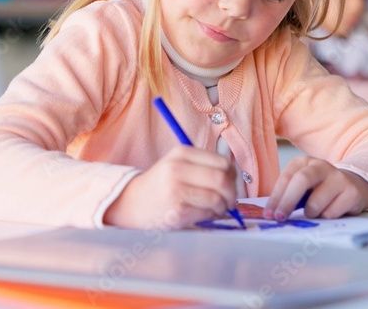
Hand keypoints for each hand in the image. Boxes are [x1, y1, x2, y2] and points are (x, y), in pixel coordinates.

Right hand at [103, 145, 236, 229]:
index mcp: (181, 152)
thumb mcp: (178, 164)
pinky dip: (212, 215)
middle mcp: (178, 168)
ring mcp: (176, 190)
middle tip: (231, 200)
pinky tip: (205, 214)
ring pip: (217, 197)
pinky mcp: (177, 210)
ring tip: (218, 208)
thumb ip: (203, 166)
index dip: (233, 176)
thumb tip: (236, 177)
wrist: (132, 203)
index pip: (222, 162)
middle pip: (222, 179)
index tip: (232, 184)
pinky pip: (207, 212)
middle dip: (233, 193)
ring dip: (223, 206)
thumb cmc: (161, 185)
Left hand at [264, 157, 367, 220]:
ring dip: (309, 213)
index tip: (269, 214)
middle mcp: (321, 166)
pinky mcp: (352, 192)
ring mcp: (339, 178)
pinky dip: (325, 217)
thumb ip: (287, 195)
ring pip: (316, 202)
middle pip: (301, 181)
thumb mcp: (302, 187)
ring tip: (313, 213)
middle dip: (287, 202)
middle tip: (280, 218)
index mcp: (304, 162)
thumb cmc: (319, 189)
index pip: (286, 178)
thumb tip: (271, 214)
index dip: (276, 197)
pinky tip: (330, 211)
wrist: (353, 186)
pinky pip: (331, 213)